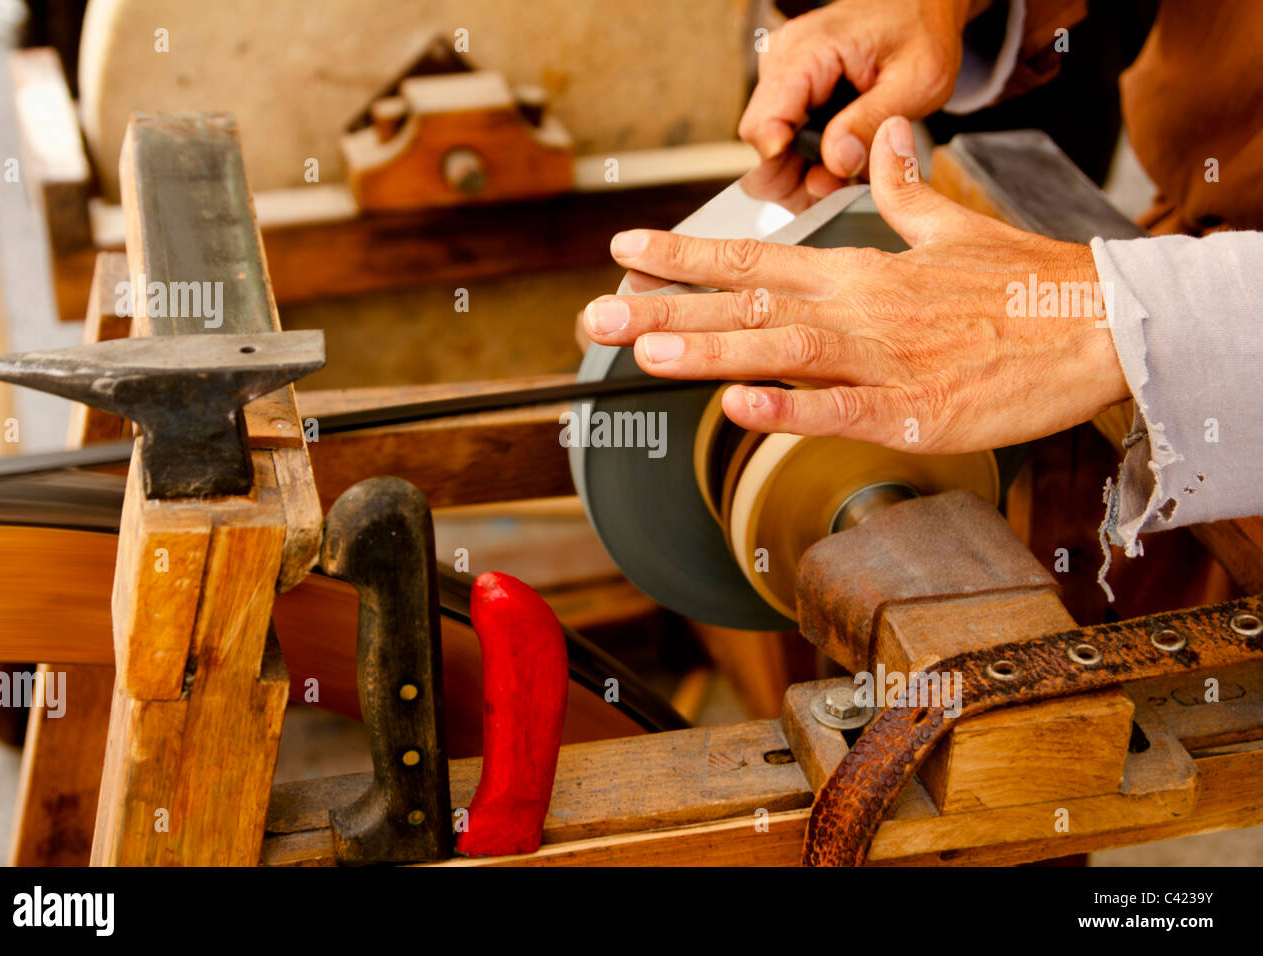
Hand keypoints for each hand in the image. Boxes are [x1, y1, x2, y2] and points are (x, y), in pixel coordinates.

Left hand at [582, 118, 1130, 454]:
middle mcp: (859, 309)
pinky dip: (793, 409)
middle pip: (747, 306)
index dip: (684, 257)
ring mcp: (885, 359)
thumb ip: (906, 191)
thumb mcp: (955, 229)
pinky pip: (845, 410)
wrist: (1102, 324)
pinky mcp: (918, 410)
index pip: (754, 258)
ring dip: (710, 351)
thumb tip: (886, 141)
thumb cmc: (1026, 284)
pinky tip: (742, 408)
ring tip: (644, 350)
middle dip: (665, 310)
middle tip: (596, 315)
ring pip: (782, 350)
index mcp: (859, 271)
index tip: (624, 250)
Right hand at [741, 0, 971, 198]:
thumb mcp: (916, 81)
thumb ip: (872, 121)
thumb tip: (835, 160)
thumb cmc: (921, 30)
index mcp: (807, 51)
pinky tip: (839, 157)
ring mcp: (782, 72)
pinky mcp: (790, 86)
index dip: (786, 167)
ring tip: (847, 174)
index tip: (823, 183)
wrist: (920, 7)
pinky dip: (810, 155)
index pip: (762, 127)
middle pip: (763, 143)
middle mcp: (783, 59)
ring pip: (772, 145)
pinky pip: (786, 133)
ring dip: (806, 170)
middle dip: (799, 176)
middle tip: (842, 189)